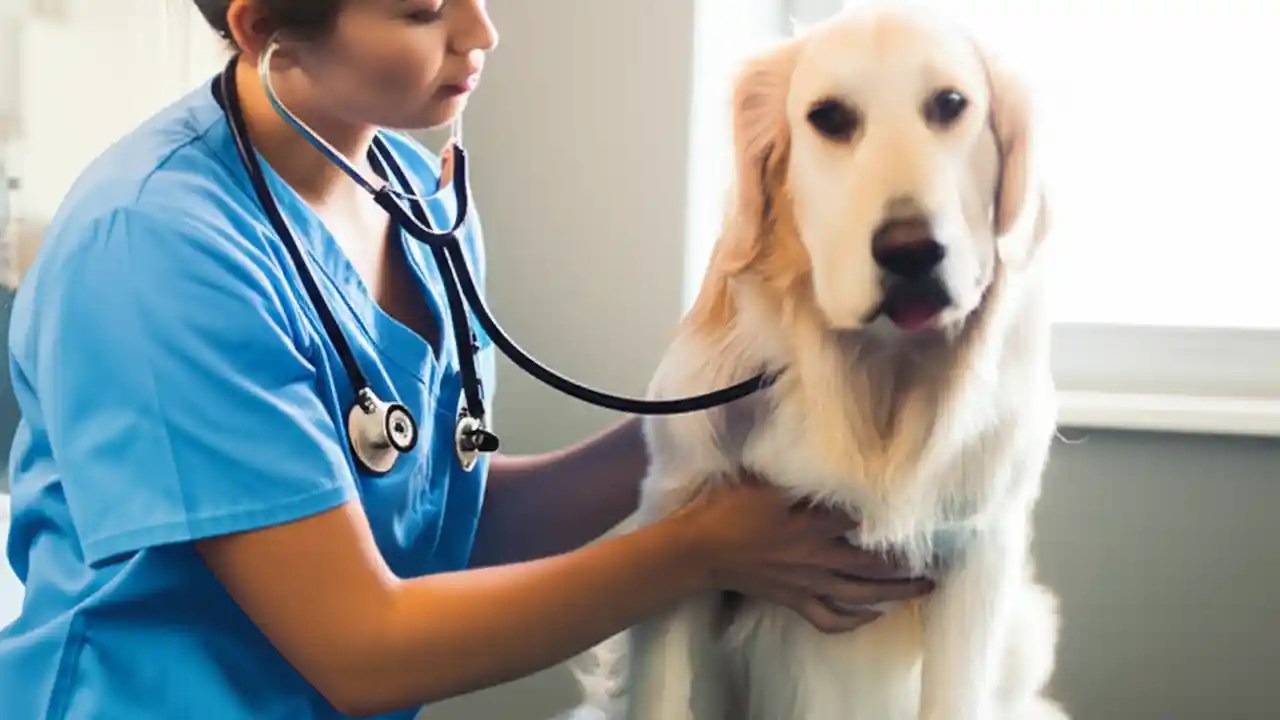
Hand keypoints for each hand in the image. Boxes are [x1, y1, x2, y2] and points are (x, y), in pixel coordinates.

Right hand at [672, 475, 933, 633]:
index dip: (895, 514)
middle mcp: (816, 555)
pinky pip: (830, 618)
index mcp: (811, 522)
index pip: (864, 519)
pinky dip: (854, 620)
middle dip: (912, 564)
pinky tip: (872, 614)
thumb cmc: (726, 507)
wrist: (697, 549)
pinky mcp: (794, 600)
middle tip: (943, 558)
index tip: (924, 508)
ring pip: (862, 594)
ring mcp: (807, 582)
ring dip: (898, 594)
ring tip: (926, 588)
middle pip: (875, 565)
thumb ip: (795, 464)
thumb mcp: (762, 476)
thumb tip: (822, 441)